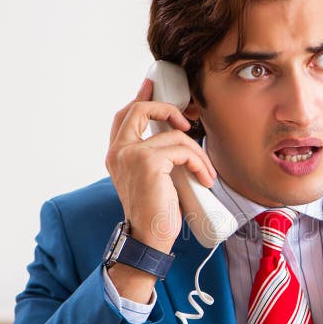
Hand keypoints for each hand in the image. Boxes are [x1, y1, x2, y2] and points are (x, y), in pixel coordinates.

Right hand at [105, 78, 216, 253]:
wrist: (148, 238)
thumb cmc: (154, 213)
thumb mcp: (151, 179)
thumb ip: (154, 157)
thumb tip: (174, 137)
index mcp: (116, 154)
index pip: (124, 116)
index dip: (140, 98)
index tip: (151, 85)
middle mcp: (119, 151)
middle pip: (140, 110)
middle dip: (167, 109)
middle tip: (186, 122)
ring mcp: (132, 154)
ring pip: (174, 135)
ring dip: (197, 153)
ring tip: (206, 172)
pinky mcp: (149, 162)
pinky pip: (183, 150)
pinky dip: (200, 163)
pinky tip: (205, 179)